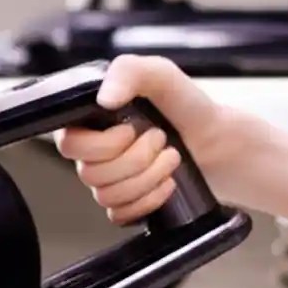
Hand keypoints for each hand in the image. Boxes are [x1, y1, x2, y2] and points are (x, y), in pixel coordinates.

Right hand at [56, 55, 246, 222]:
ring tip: (171, 159)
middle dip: (135, 160)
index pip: (68, 145)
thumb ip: (130, 72)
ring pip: (106, 196)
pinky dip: (148, 201)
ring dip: (147, 179)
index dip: (101, 145)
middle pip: (89, 174)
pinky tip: (167, 185)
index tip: (132, 131)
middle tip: (161, 140)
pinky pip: (118, 215)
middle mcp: (93, 153)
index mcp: (91, 122)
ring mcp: (107, 182)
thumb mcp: (162, 76)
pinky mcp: (123, 204)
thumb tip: (103, 99)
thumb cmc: (187, 108)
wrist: (219, 142)